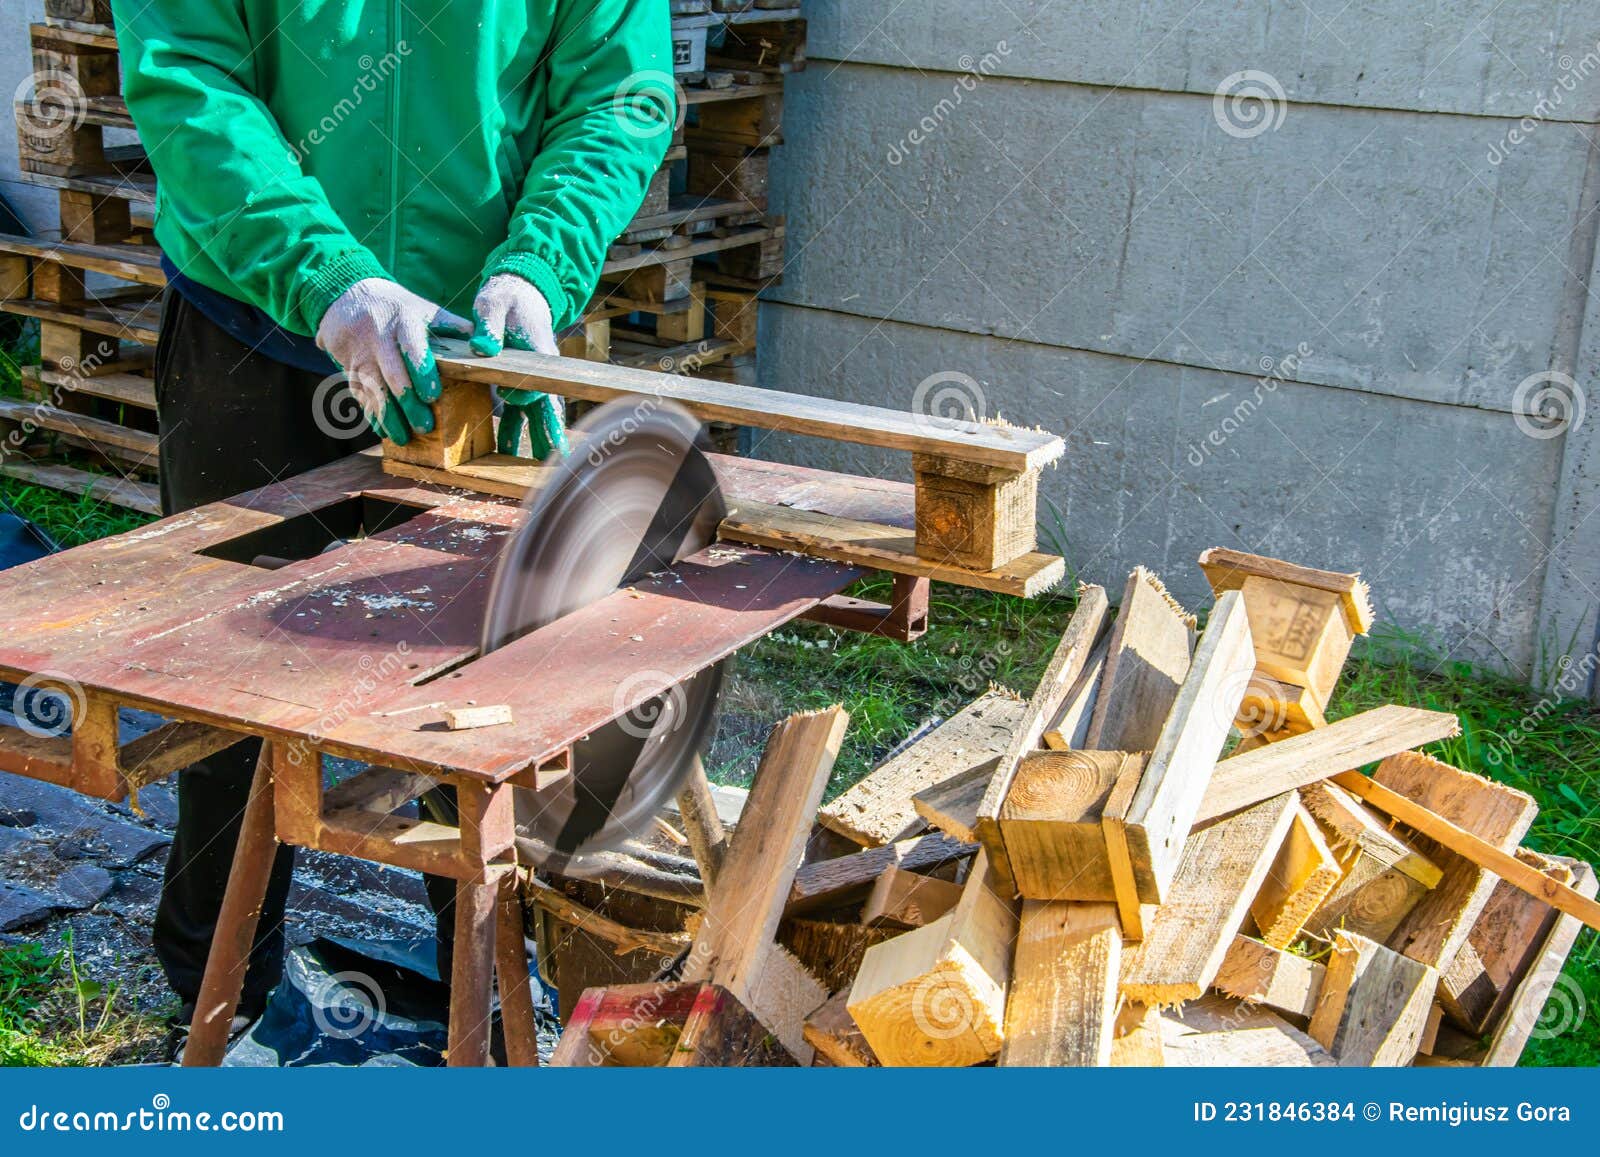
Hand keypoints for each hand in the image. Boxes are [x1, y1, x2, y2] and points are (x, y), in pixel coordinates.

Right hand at [315, 278, 470, 444]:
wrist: (352, 296)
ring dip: (388, 416)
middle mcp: (379, 337)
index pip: (413, 348)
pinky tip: (384, 431)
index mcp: (405, 321)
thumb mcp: (426, 309)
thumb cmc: (401, 309)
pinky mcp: (349, 366)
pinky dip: (371, 414)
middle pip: (392, 374)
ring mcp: (361, 352)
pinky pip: (358, 393)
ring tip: (404, 438)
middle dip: (408, 403)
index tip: (432, 396)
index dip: (421, 372)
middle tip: (425, 426)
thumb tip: (486, 347)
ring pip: (373, 388)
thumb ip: (453, 328)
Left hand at [469, 274, 567, 458]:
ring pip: (535, 411)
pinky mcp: (519, 378)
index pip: (533, 384)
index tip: (511, 401)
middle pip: (547, 405)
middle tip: (560, 458)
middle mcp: (539, 369)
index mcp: (536, 353)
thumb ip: (488, 327)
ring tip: (535, 462)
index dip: (523, 396)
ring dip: (534, 435)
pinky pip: (520, 408)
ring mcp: (531, 376)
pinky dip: (516, 426)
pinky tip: (506, 446)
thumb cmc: (506, 296)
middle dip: (552, 432)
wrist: (520, 290)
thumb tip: (482, 347)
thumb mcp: (493, 306)